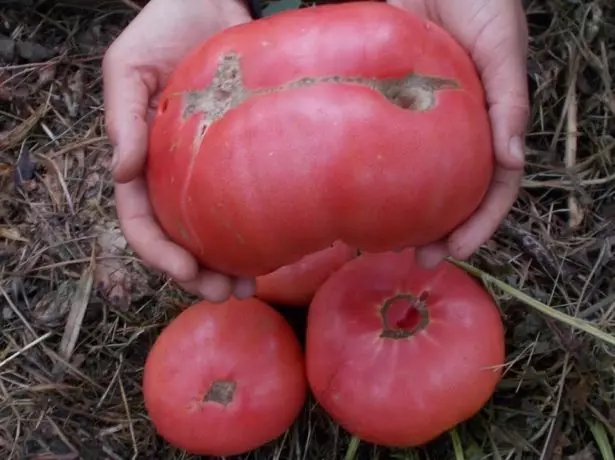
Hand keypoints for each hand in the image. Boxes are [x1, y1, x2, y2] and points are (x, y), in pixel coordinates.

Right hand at [102, 0, 255, 301]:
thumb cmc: (165, 28)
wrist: (212, 1)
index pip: (141, 219)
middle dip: (199, 272)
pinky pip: (251, 197)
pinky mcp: (249, 153)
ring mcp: (213, 166)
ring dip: (231, 262)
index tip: (187, 273)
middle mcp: (177, 172)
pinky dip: (261, 227)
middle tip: (227, 293)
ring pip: (217, 227)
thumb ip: (123, 117)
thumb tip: (120, 174)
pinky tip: (279, 247)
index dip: (159, 252)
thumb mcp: (129, 66)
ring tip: (252, 286)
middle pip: (182, 236)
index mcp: (144, 158)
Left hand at [388, 0, 529, 267]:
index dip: (478, 225)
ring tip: (382, 245)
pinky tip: (353, 197)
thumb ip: (509, 101)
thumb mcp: (503, 49)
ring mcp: (419, 124)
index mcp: (488, 127)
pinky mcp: (385, 106)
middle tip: (417, 260)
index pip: (491, 188)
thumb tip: (513, 160)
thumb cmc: (481, 3)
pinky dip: (371, 176)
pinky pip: (378, 146)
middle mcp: (454, 133)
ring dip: (403, 216)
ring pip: (414, 179)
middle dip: (440, 233)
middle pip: (451, 195)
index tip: (454, 251)